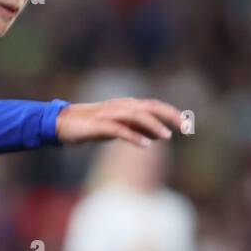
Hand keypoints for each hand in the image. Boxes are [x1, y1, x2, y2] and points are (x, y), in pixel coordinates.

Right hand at [55, 97, 183, 146]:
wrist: (63, 123)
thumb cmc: (91, 126)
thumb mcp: (119, 127)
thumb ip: (139, 129)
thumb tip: (160, 134)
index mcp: (128, 106)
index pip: (155, 106)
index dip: (172, 114)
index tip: (187, 125)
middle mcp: (122, 106)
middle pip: (151, 107)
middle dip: (170, 116)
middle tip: (186, 128)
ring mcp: (110, 114)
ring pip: (137, 116)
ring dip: (154, 126)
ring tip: (168, 136)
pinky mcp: (99, 125)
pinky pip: (120, 130)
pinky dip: (134, 136)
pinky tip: (145, 145)